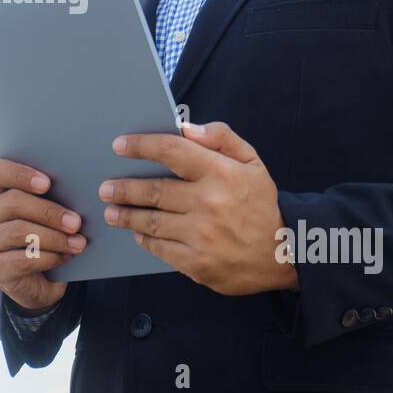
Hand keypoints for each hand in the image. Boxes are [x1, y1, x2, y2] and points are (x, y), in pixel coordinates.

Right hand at [0, 158, 87, 313]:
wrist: (35, 282)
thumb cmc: (42, 237)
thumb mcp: (41, 215)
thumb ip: (49, 200)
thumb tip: (77, 192)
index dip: (19, 173)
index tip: (47, 183)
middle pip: (12, 202)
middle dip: (48, 212)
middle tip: (76, 222)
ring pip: (18, 232)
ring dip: (54, 237)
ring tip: (78, 242)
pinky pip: (22, 260)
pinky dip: (49, 258)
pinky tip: (65, 257)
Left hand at [99, 121, 296, 295]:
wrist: (286, 253)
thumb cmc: (261, 204)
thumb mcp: (252, 162)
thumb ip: (222, 138)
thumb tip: (187, 128)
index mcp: (222, 173)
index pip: (172, 151)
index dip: (141, 146)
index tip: (119, 145)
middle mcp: (209, 203)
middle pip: (153, 190)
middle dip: (123, 188)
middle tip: (106, 187)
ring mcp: (201, 236)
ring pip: (150, 221)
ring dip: (126, 214)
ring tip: (111, 211)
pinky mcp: (197, 263)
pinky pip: (160, 248)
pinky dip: (144, 239)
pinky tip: (137, 232)